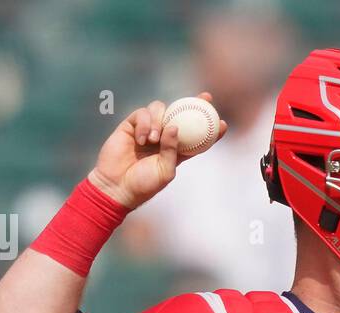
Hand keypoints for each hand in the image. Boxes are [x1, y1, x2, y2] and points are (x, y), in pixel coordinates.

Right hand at [87, 92, 228, 209]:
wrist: (116, 186)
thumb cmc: (143, 184)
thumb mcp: (165, 171)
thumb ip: (173, 150)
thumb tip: (176, 126)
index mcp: (176, 150)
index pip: (196, 136)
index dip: (210, 128)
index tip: (223, 123)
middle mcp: (163, 137)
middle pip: (181, 114)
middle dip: (194, 103)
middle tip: (204, 98)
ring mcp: (147, 129)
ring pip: (160, 109)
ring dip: (160, 120)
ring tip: (154, 140)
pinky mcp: (131, 125)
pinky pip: (141, 114)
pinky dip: (145, 124)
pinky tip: (143, 139)